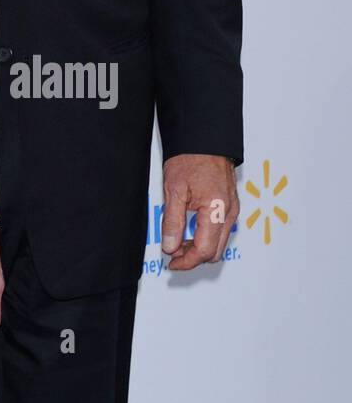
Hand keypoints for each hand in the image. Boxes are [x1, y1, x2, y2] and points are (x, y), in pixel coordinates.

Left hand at [161, 153, 238, 270]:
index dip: (186, 261)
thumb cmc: (190, 158)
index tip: (171, 262)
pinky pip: (220, 230)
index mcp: (216, 209)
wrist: (204, 139)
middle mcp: (229, 212)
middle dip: (193, 257)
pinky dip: (206, 236)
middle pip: (214, 251)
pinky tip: (189, 231)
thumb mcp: (174, 189)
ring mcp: (232, 209)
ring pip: (219, 243)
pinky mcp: (230, 205)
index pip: (204, 250)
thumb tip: (170, 246)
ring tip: (177, 241)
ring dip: (199, 247)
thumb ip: (173, 221)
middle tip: (172, 252)